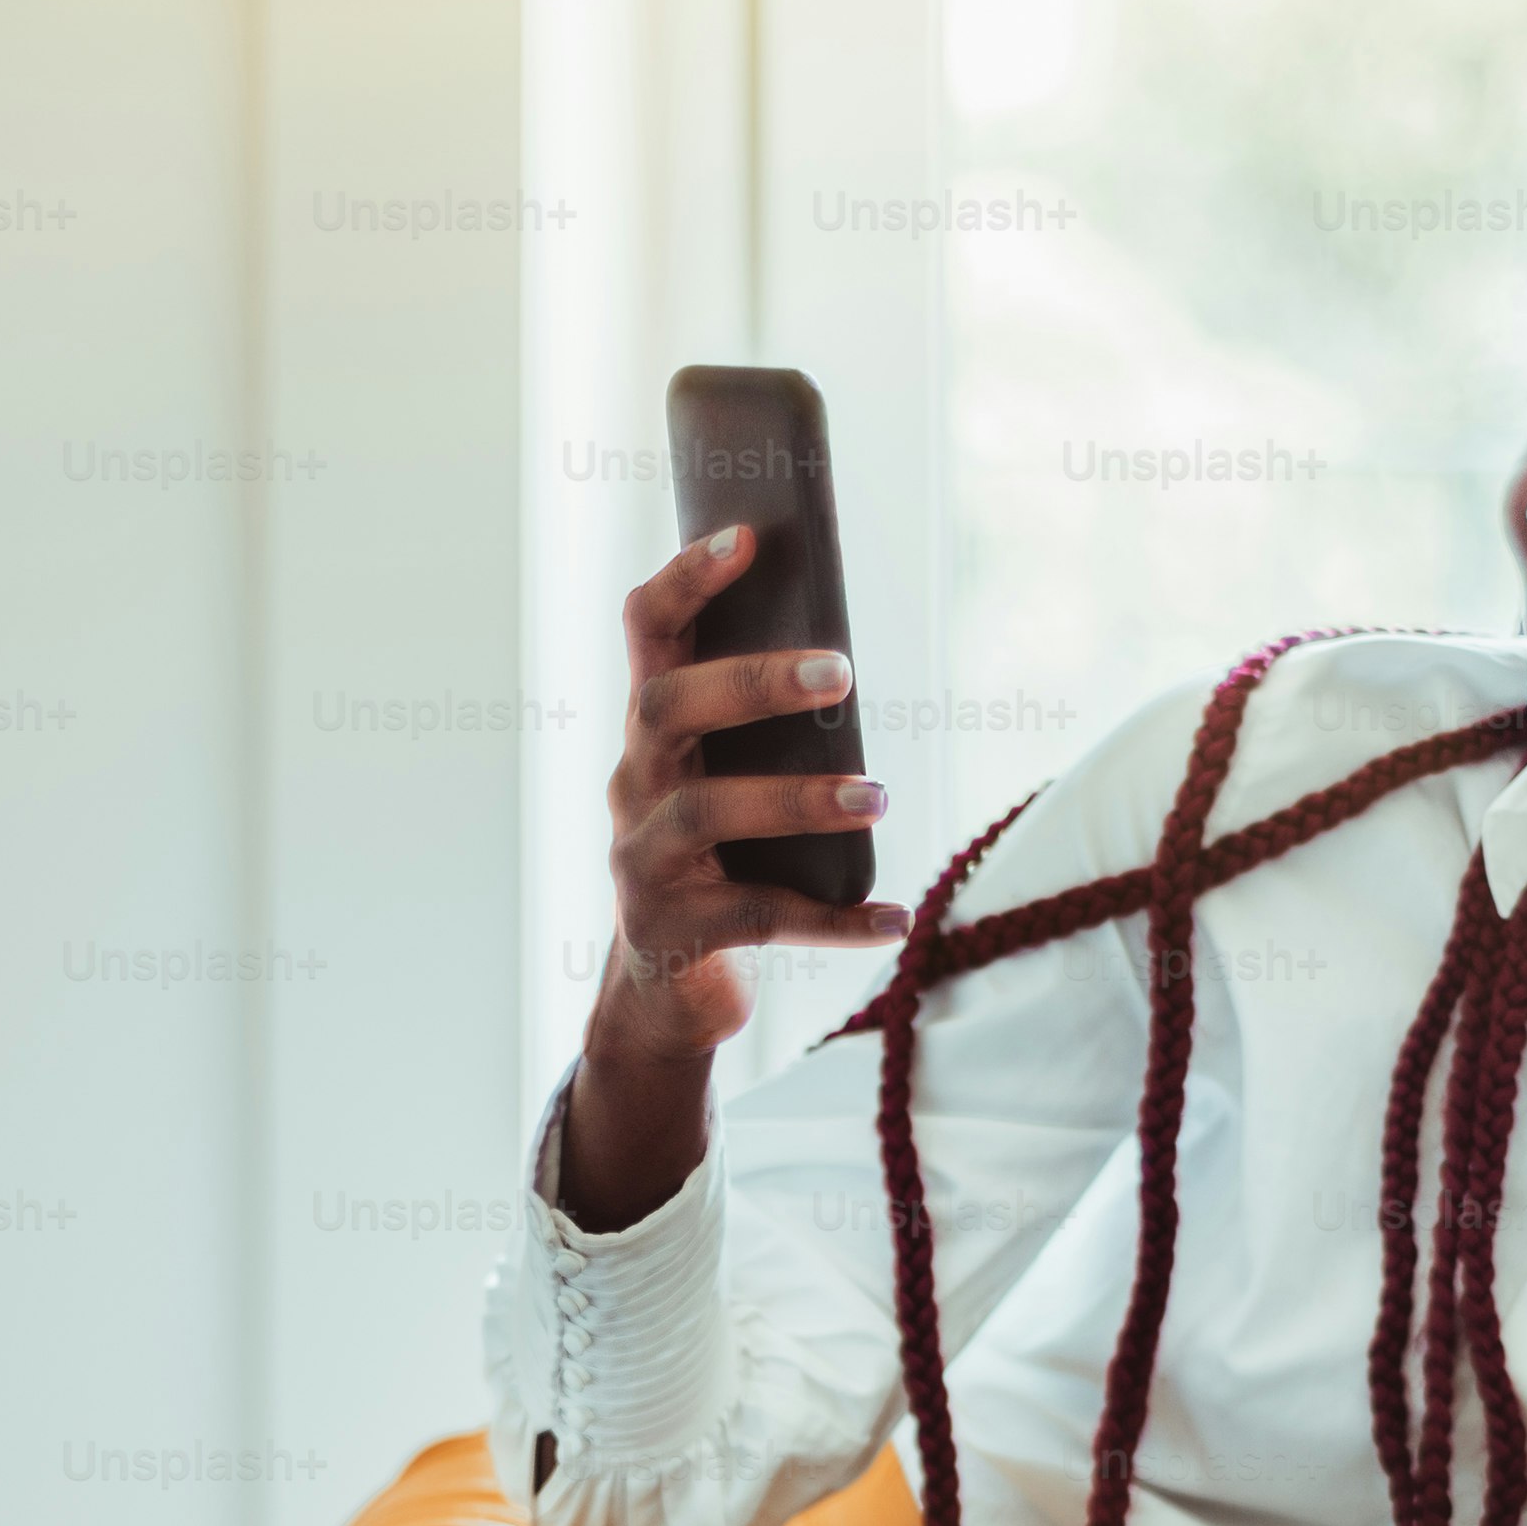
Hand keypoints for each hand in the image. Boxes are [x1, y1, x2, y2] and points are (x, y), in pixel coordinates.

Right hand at [558, 525, 905, 1230]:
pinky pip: (760, 918)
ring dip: (800, 798)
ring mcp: (643, 860)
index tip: (746, 536)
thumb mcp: (728, 781)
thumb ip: (762, 727)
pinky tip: (892, 917)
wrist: (664, 989)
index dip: (686, 578)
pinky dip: (833, 920)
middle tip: (844, 672)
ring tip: (878, 796)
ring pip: (710, 809)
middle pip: (667, 707)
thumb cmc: (718, 860)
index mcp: (651, 732)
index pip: (646, 632)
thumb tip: (847, 659)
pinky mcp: (671, 930)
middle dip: (754, 680)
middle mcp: (634, 784)